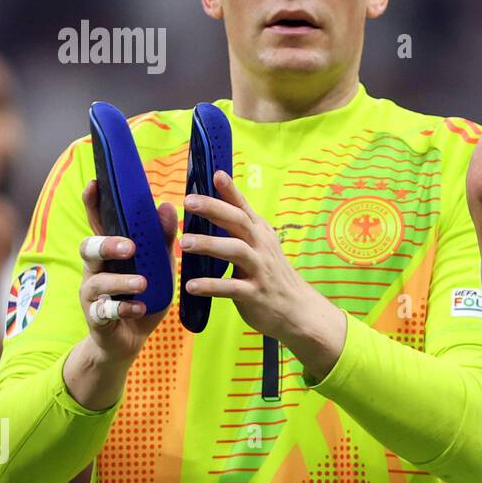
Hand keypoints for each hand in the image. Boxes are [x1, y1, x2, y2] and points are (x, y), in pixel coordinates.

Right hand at [78, 179, 178, 360]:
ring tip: (142, 283)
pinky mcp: (97, 318)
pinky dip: (123, 308)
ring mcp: (92, 295)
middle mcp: (94, 270)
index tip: (94, 183)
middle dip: (107, 245)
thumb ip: (162, 238)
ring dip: (120, 281)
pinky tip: (138, 307)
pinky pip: (104, 311)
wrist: (130, 339)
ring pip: (96, 282)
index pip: (98, 223)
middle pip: (88, 248)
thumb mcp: (159, 265)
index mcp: (109, 253)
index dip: (93, 204)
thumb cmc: (144, 294)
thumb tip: (166, 205)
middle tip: (130, 247)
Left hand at [180, 170, 332, 346]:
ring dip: (210, 245)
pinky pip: (232, 288)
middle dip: (214, 209)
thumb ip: (241, 227)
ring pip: (236, 251)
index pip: (243, 207)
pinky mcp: (255, 293)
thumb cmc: (271, 274)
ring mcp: (259, 269)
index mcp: (259, 233)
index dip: (231, 190)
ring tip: (185, 243)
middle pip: (239, 222)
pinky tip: (191, 286)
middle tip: (189, 201)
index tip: (216, 174)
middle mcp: (261, 246)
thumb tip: (214, 205)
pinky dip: (211, 286)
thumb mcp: (261, 245)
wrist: (296, 308)